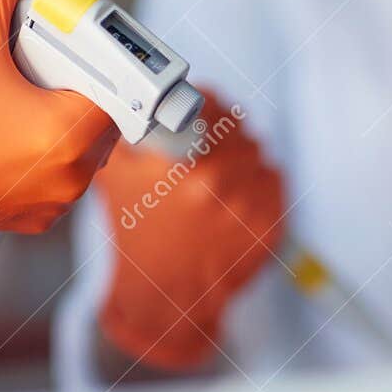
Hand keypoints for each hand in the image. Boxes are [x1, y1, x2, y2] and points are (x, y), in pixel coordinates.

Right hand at [0, 0, 118, 277]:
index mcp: (69, 136)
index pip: (116, 84)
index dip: (89, 54)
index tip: (55, 45)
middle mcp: (72, 178)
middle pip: (99, 110)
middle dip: (69, 80)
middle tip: (26, 63)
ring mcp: (53, 204)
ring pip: (77, 141)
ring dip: (55, 112)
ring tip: (10, 93)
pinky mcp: (33, 217)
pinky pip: (54, 170)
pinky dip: (38, 145)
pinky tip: (2, 124)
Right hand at [96, 94, 284, 370]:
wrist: (166, 293)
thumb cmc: (141, 237)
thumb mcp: (116, 176)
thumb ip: (124, 129)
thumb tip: (136, 98)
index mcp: (182, 165)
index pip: (211, 105)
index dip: (206, 102)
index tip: (203, 107)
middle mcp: (220, 182)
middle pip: (239, 127)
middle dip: (223, 133)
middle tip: (208, 149)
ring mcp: (250, 204)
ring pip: (259, 152)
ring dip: (242, 158)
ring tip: (219, 179)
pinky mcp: (271, 223)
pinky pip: (275, 179)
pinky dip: (259, 183)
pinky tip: (236, 198)